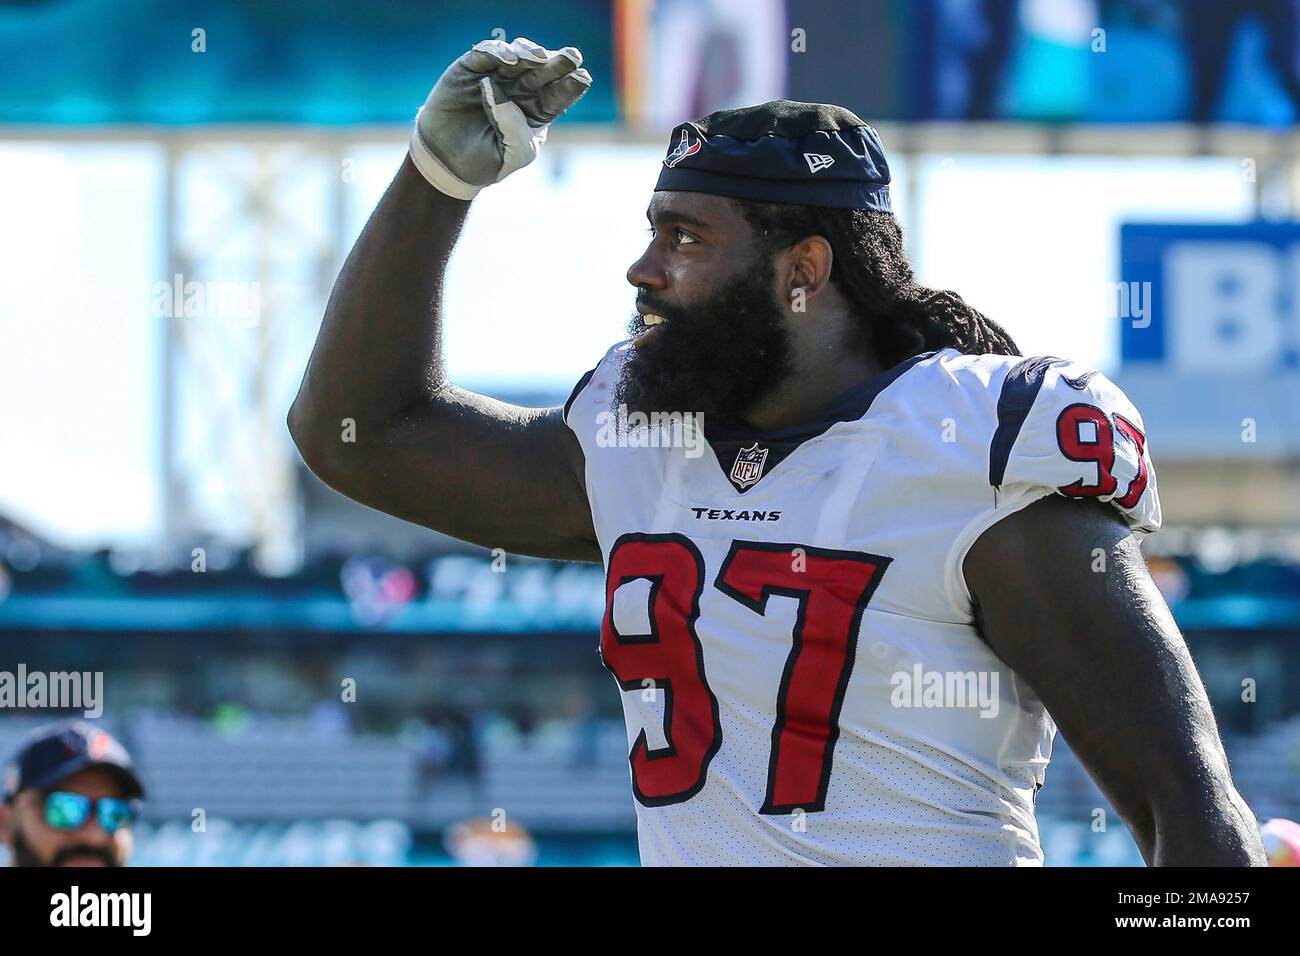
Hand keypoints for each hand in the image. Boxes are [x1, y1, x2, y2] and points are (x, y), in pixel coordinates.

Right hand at [410, 36, 592, 198]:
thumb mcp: (513, 154)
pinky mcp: (469, 70)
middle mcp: (518, 91)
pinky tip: (509, 59)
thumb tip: (499, 91)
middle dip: (558, 63)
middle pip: (542, 72)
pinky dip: (497, 52)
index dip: (570, 86)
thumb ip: (515, 128)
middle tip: (572, 56)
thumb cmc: (486, 162)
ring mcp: (495, 77)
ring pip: (517, 57)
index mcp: (535, 112)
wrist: (447, 164)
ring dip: (529, 53)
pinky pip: (485, 54)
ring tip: (538, 58)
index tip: (582, 78)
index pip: (557, 96)